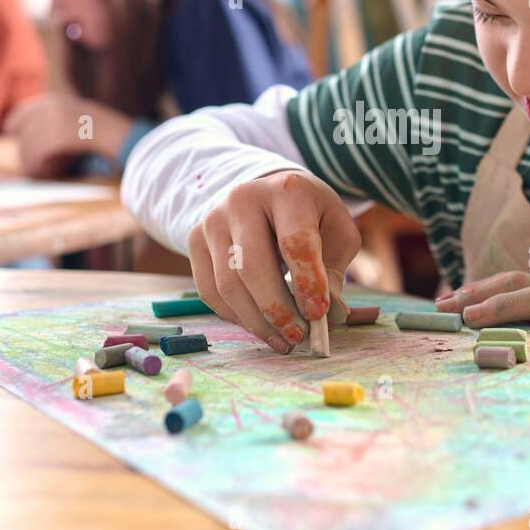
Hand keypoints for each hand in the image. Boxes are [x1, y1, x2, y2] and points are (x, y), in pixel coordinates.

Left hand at [4, 94, 129, 177]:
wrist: (128, 140)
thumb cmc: (108, 138)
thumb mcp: (82, 124)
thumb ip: (60, 126)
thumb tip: (27, 137)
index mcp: (58, 101)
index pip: (21, 114)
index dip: (14, 127)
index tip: (12, 137)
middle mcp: (54, 106)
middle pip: (23, 135)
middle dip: (27, 154)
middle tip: (39, 169)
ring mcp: (56, 120)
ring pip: (29, 149)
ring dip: (36, 165)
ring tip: (51, 172)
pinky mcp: (59, 135)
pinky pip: (38, 157)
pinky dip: (44, 169)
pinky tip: (56, 173)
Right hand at [187, 169, 359, 353]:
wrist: (265, 193)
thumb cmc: (308, 215)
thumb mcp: (335, 231)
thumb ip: (335, 271)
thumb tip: (330, 314)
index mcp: (287, 190)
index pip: (295, 241)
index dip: (307, 282)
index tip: (318, 313)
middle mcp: (243, 199)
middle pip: (253, 266)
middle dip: (277, 310)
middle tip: (298, 336)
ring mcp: (212, 219)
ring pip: (227, 284)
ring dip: (256, 321)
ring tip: (282, 339)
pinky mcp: (194, 240)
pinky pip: (210, 291)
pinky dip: (235, 317)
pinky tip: (259, 326)